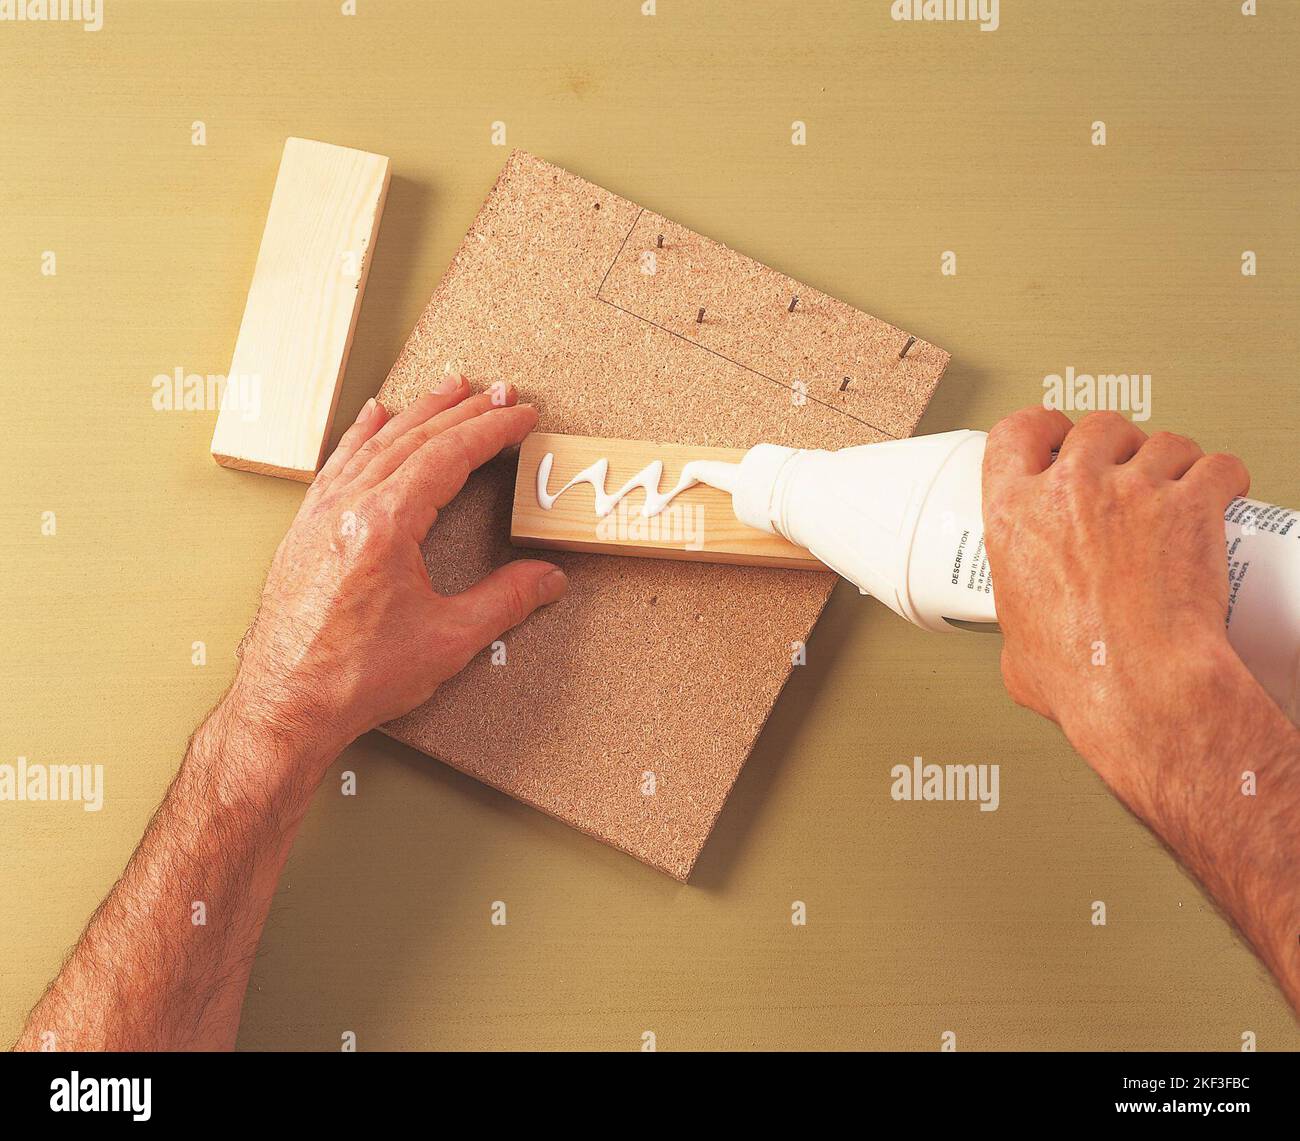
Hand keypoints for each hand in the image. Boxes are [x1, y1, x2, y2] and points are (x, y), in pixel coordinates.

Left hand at [229, 375, 566, 775]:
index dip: (490, 431)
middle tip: (497, 391)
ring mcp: (321, 516)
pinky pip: (338, 465)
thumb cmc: (354, 677)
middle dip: (462, 410)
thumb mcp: (448, 640)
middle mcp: (348, 509)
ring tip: (447, 388)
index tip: (519, 415)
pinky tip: (372, 419)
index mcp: (385, 525)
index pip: (449, 456)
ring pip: (375, 444)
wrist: (285, 706)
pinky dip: (362, 436)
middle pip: (414, 439)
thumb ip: (504, 601)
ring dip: (417, 413)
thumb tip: (547, 579)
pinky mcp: (305, 531)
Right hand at [981, 408, 1252, 813]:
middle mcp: (1070, 490)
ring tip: (1179, 487)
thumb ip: (1019, 627)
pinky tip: (1223, 492)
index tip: (1052, 434)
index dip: (1039, 428)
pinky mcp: (1191, 504)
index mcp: (1015, 516)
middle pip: (1096, 427)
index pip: (1014, 435)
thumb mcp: (1016, 649)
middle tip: (1124, 469)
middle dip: (1115, 443)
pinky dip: (1225, 477)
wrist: (1140, 688)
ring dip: (1172, 460)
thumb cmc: (1081, 674)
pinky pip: (1218, 466)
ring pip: (1162, 441)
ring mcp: (1133, 491)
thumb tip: (1029, 645)